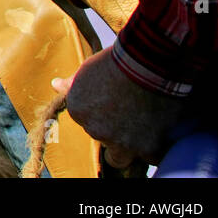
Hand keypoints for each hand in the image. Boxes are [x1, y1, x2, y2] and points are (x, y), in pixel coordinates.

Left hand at [52, 47, 186, 167]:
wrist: (149, 63)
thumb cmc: (118, 60)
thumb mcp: (89, 67)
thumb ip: (73, 83)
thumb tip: (56, 84)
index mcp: (78, 110)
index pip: (87, 121)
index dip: (101, 115)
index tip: (114, 104)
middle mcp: (96, 130)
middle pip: (104, 141)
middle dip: (113, 134)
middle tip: (129, 118)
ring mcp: (122, 142)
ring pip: (123, 156)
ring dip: (131, 147)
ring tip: (144, 127)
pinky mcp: (149, 147)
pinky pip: (152, 157)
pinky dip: (156, 149)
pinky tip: (161, 134)